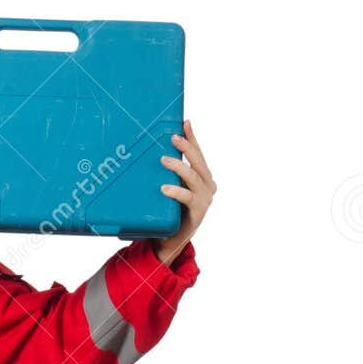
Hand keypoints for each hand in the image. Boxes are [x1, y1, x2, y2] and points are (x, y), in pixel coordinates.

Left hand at [154, 119, 215, 265]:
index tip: (184, 122)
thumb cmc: (170, 211)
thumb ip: (169, 173)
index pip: (198, 154)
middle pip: (198, 161)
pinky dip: (176, 191)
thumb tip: (154, 152)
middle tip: (172, 138)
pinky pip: (187, 197)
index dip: (192, 138)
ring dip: (178, 166)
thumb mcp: (171, 187)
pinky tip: (164, 188)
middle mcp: (208, 186)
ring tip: (163, 160)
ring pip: (193, 176)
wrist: (170, 240)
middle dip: (187, 147)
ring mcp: (205, 199)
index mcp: (204, 177)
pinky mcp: (198, 212)